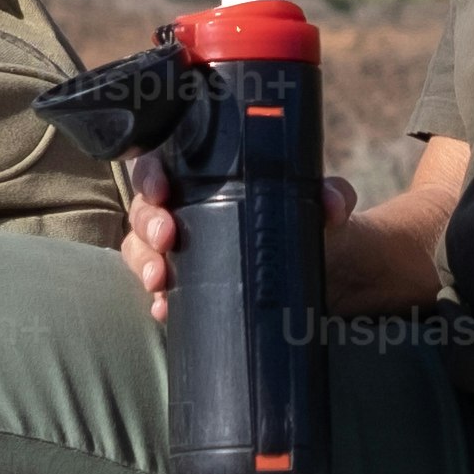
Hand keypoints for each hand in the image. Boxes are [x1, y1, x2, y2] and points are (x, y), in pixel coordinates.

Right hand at [120, 152, 355, 321]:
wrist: (328, 270)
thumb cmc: (311, 220)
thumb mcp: (322, 202)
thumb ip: (331, 194)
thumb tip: (332, 205)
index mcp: (205, 177)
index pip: (162, 166)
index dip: (151, 175)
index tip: (161, 189)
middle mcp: (184, 210)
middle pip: (145, 209)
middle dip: (147, 223)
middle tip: (166, 238)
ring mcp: (181, 250)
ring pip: (141, 249)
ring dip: (144, 263)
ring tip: (159, 280)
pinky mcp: (189, 286)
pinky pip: (160, 291)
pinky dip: (159, 300)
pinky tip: (164, 308)